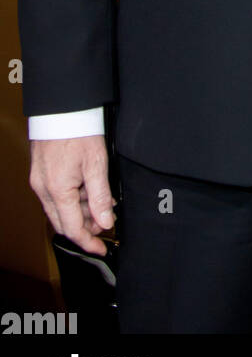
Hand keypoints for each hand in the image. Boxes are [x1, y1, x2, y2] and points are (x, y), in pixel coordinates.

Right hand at [29, 135, 115, 255]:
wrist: (62, 108)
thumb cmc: (79, 130)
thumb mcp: (96, 164)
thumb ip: (101, 197)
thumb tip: (106, 221)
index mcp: (57, 191)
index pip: (72, 229)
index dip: (88, 242)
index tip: (101, 248)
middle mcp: (43, 190)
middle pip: (64, 222)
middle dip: (86, 226)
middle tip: (107, 219)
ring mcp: (40, 182)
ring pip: (60, 209)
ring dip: (81, 211)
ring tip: (103, 200)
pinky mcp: (41, 174)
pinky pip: (56, 195)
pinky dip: (73, 198)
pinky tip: (89, 189)